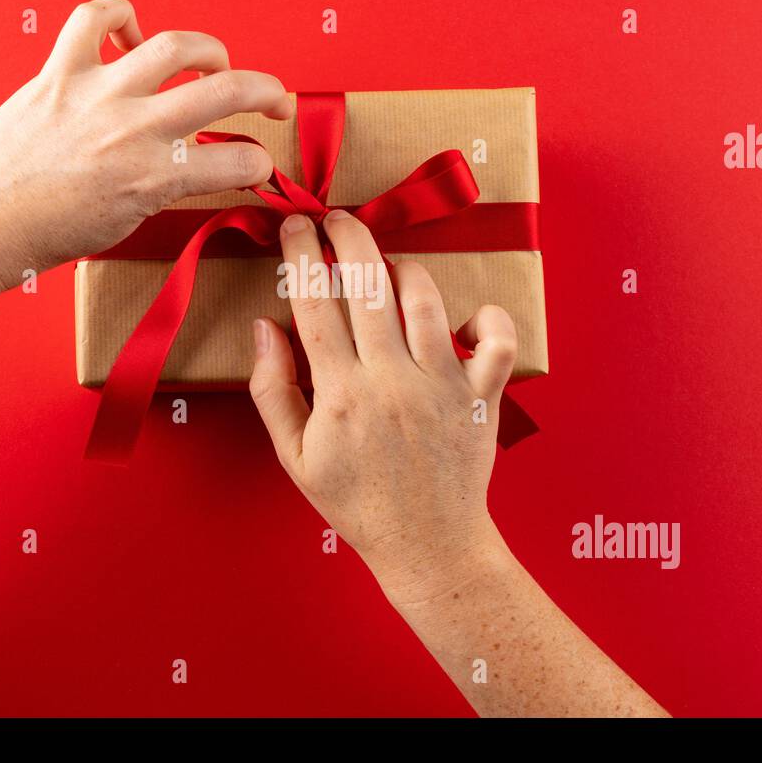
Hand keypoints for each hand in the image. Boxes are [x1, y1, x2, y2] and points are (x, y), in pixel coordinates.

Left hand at [0, 0, 292, 296]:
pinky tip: (130, 36)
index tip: (258, 166)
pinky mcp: (59, 73)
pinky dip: (120, 16)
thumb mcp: (126, 222)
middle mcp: (132, 129)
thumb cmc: (47, 234)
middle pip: (227, 90)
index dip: (261, 165)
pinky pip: (95, 18)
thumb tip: (192, 163)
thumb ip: (165, 185)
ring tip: (213, 63)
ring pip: (175, 46)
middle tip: (275, 101)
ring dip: (208, 50)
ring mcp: (95, 94)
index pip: (239, 163)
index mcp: (153, 177)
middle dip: (268, 93)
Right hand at [248, 209, 518, 600]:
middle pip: (368, 286)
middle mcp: (392, 380)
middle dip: (349, 238)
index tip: (295, 225)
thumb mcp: (295, 457)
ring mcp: (442, 385)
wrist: (428, 545)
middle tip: (336, 216)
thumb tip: (265, 326)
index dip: (302, 256)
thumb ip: (274, 389)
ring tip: (387, 266)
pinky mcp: (482, 396)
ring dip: (404, 270)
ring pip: (425, 300)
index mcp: (341, 394)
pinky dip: (488, 318)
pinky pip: (496, 341)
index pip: (314, 305)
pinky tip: (469, 316)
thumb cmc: (356, 502)